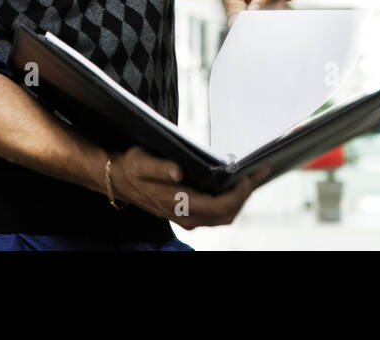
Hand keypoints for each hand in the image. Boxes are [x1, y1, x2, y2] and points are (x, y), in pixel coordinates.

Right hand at [108, 146, 268, 229]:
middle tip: (261, 172)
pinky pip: (217, 213)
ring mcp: (187, 217)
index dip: (238, 193)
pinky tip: (237, 184)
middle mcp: (185, 215)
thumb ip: (159, 168)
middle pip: (227, 213)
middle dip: (246, 194)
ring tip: (254, 177)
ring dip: (241, 198)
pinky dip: (231, 200)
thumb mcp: (141, 162)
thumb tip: (178, 171)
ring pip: (224, 216)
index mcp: (177, 203)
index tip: (250, 176)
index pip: (218, 205)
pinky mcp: (189, 213)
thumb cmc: (131, 168)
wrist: (118, 180)